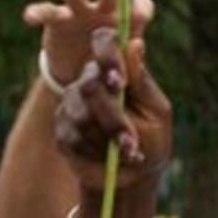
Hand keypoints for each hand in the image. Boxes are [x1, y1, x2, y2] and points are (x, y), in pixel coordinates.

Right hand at [23, 0, 153, 84]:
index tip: (140, 16)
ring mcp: (79, 13)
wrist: (78, 76)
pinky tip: (30, 18)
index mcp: (126, 22)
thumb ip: (133, 60)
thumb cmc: (107, 68)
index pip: (140, 8)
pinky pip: (47, 12)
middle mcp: (104, 12)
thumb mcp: (124, 70)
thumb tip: (135, 42)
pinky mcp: (57, 20)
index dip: (142, 9)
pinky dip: (37, 13)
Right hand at [55, 27, 170, 192]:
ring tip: (128, 150)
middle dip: (112, 116)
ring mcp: (72, 104)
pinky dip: (93, 150)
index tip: (119, 82)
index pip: (103, 42)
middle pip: (88, 85)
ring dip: (106, 136)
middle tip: (131, 138)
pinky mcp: (62, 128)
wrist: (135, 176)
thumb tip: (136, 43)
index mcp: (117, 71)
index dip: (107, 56)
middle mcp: (91, 82)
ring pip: (78, 112)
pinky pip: (70, 135)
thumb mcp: (156, 111)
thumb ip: (142, 81)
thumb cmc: (152, 139)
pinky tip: (108, 157)